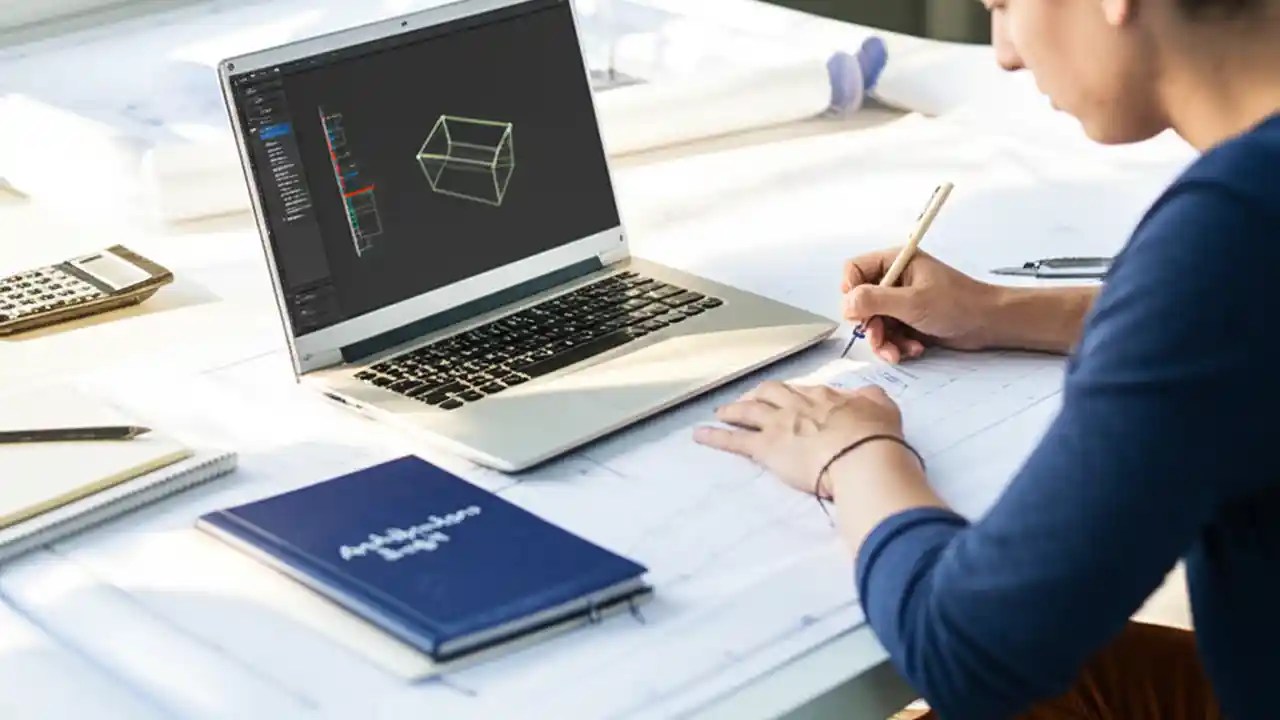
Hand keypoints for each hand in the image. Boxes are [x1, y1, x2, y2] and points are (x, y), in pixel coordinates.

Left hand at [692, 380, 911, 497]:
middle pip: (770, 393)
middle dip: (758, 396)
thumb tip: (869, 395)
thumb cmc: (877, 437)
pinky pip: (734, 441)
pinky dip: (715, 437)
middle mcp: (797, 404)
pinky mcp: (766, 448)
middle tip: (750, 401)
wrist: (863, 456)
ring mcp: (779, 424)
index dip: (793, 396)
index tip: (789, 401)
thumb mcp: (884, 409)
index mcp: (825, 396)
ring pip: (748, 410)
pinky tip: (700, 435)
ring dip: (733, 410)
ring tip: (722, 412)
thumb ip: (874, 400)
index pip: (803, 391)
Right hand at [842, 247, 1001, 362]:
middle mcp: (894, 280)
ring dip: (884, 342)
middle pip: (861, 302)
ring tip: (900, 353)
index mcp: (895, 262)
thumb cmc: (957, 304)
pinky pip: (888, 335)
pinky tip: (914, 350)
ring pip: (873, 323)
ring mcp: (900, 302)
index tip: (858, 312)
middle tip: (881, 340)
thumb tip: (845, 305)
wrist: (988, 324)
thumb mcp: (913, 302)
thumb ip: (875, 300)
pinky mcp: (907, 321)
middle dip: (870, 326)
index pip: (854, 270)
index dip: (851, 291)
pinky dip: (897, 346)